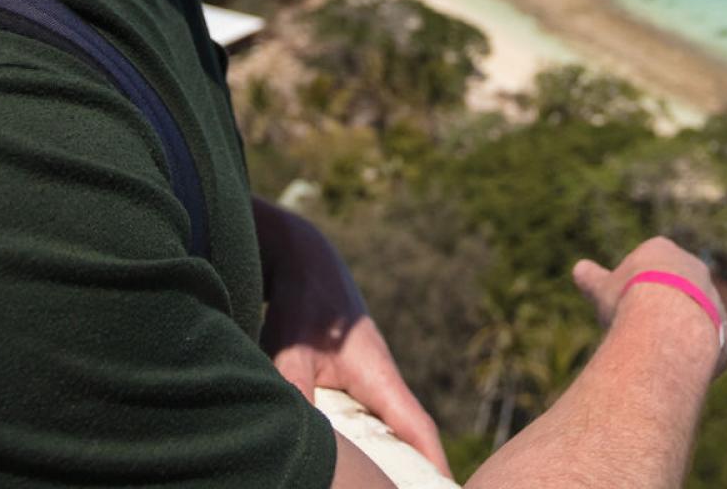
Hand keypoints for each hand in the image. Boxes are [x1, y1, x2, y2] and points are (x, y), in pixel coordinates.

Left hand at [254, 199, 449, 474]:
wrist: (302, 260)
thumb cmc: (302, 302)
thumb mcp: (293, 350)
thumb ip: (297, 390)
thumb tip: (296, 439)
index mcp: (379, 375)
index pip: (416, 428)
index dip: (433, 463)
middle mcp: (382, 379)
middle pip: (410, 434)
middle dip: (418, 469)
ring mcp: (369, 378)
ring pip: (389, 426)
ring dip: (396, 457)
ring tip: (391, 482)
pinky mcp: (352, 376)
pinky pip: (372, 418)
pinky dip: (373, 443)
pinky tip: (359, 462)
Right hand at [572, 236, 726, 375]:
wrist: (668, 325)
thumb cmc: (630, 301)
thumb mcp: (604, 289)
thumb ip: (594, 279)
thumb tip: (579, 268)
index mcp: (662, 251)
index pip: (648, 263)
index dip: (631, 285)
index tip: (621, 304)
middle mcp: (694, 268)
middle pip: (674, 289)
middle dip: (658, 307)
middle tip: (637, 331)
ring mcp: (714, 299)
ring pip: (693, 318)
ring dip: (676, 335)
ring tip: (654, 355)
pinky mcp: (725, 333)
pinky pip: (707, 346)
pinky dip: (692, 357)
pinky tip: (675, 369)